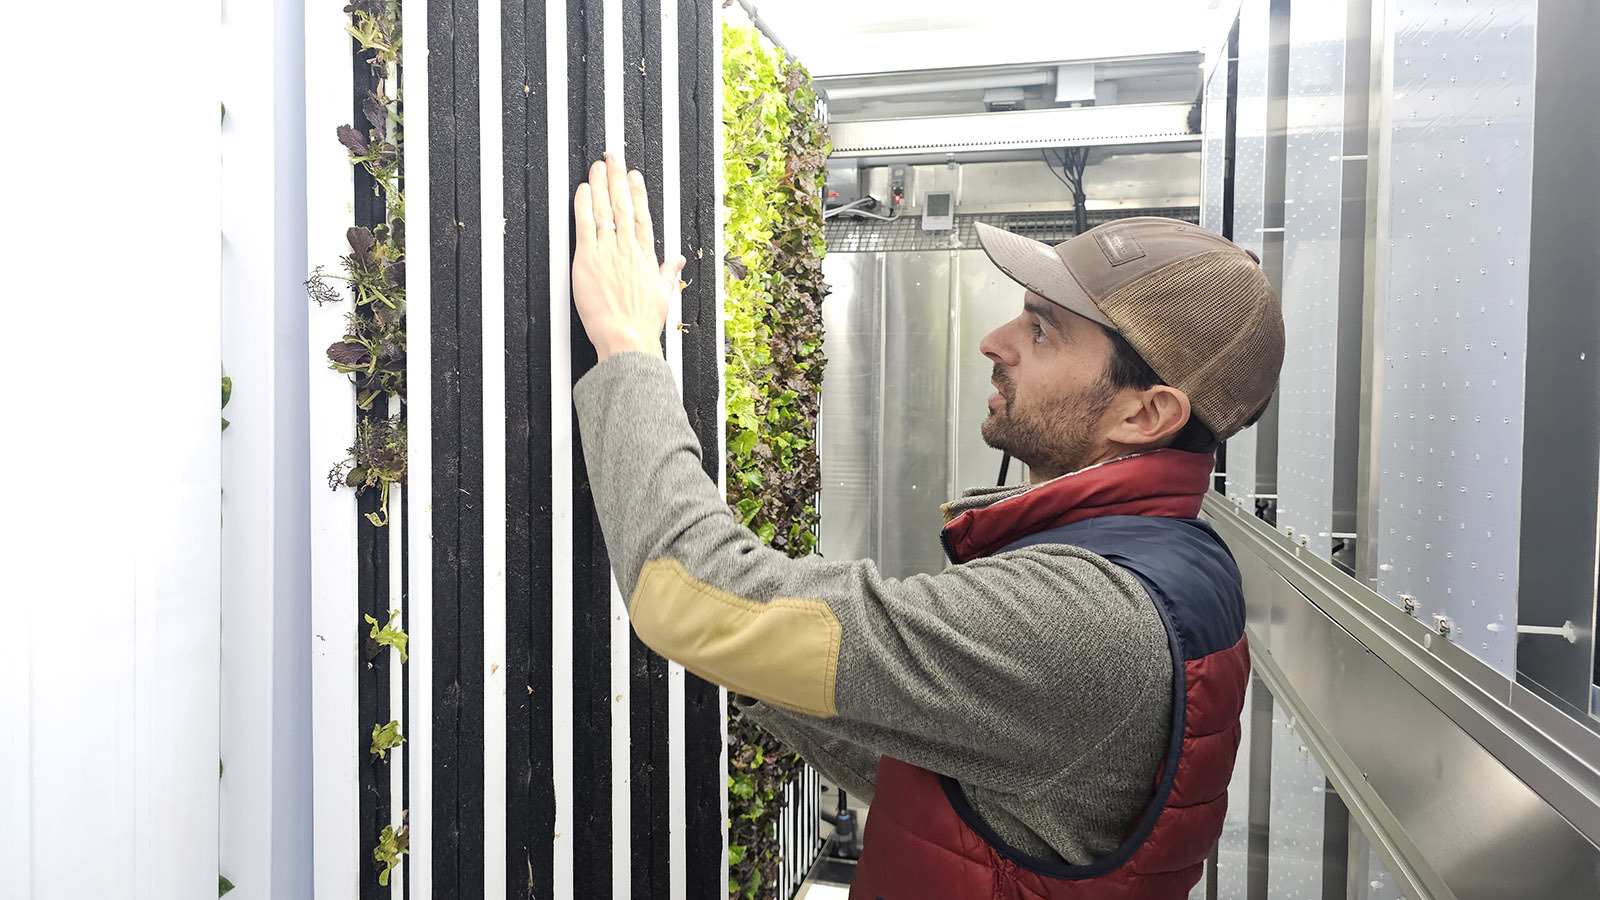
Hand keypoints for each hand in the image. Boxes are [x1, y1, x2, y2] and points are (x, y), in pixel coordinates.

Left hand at [572, 153, 685, 359]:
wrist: (627, 337)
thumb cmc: (643, 323)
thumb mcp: (663, 296)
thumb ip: (669, 273)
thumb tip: (678, 261)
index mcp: (646, 257)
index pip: (642, 216)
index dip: (638, 193)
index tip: (634, 176)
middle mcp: (628, 249)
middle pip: (623, 205)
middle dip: (618, 178)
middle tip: (613, 158)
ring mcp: (608, 251)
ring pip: (605, 209)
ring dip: (601, 184)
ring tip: (598, 165)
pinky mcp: (588, 258)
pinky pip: (585, 224)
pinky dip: (584, 205)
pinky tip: (583, 190)